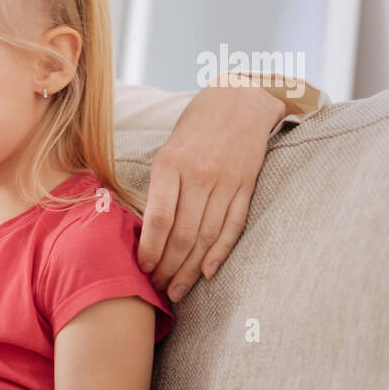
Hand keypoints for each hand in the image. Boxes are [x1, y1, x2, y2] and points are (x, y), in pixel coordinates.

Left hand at [137, 77, 283, 301]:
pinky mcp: (247, 186)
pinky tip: (207, 273)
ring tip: (177, 289)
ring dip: (190, 269)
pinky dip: (220, 252)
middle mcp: (199, 175)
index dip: (150, 250)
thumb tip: (146, 234)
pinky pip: (233, 226)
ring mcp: (226, 181)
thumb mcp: (167, 151)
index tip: (141, 269)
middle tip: (156, 288)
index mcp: (170, 165)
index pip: (159, 219)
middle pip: (183, 234)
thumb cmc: (193, 130)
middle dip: (168, 267)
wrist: (239, 100)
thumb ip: (160, 189)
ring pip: (206, 236)